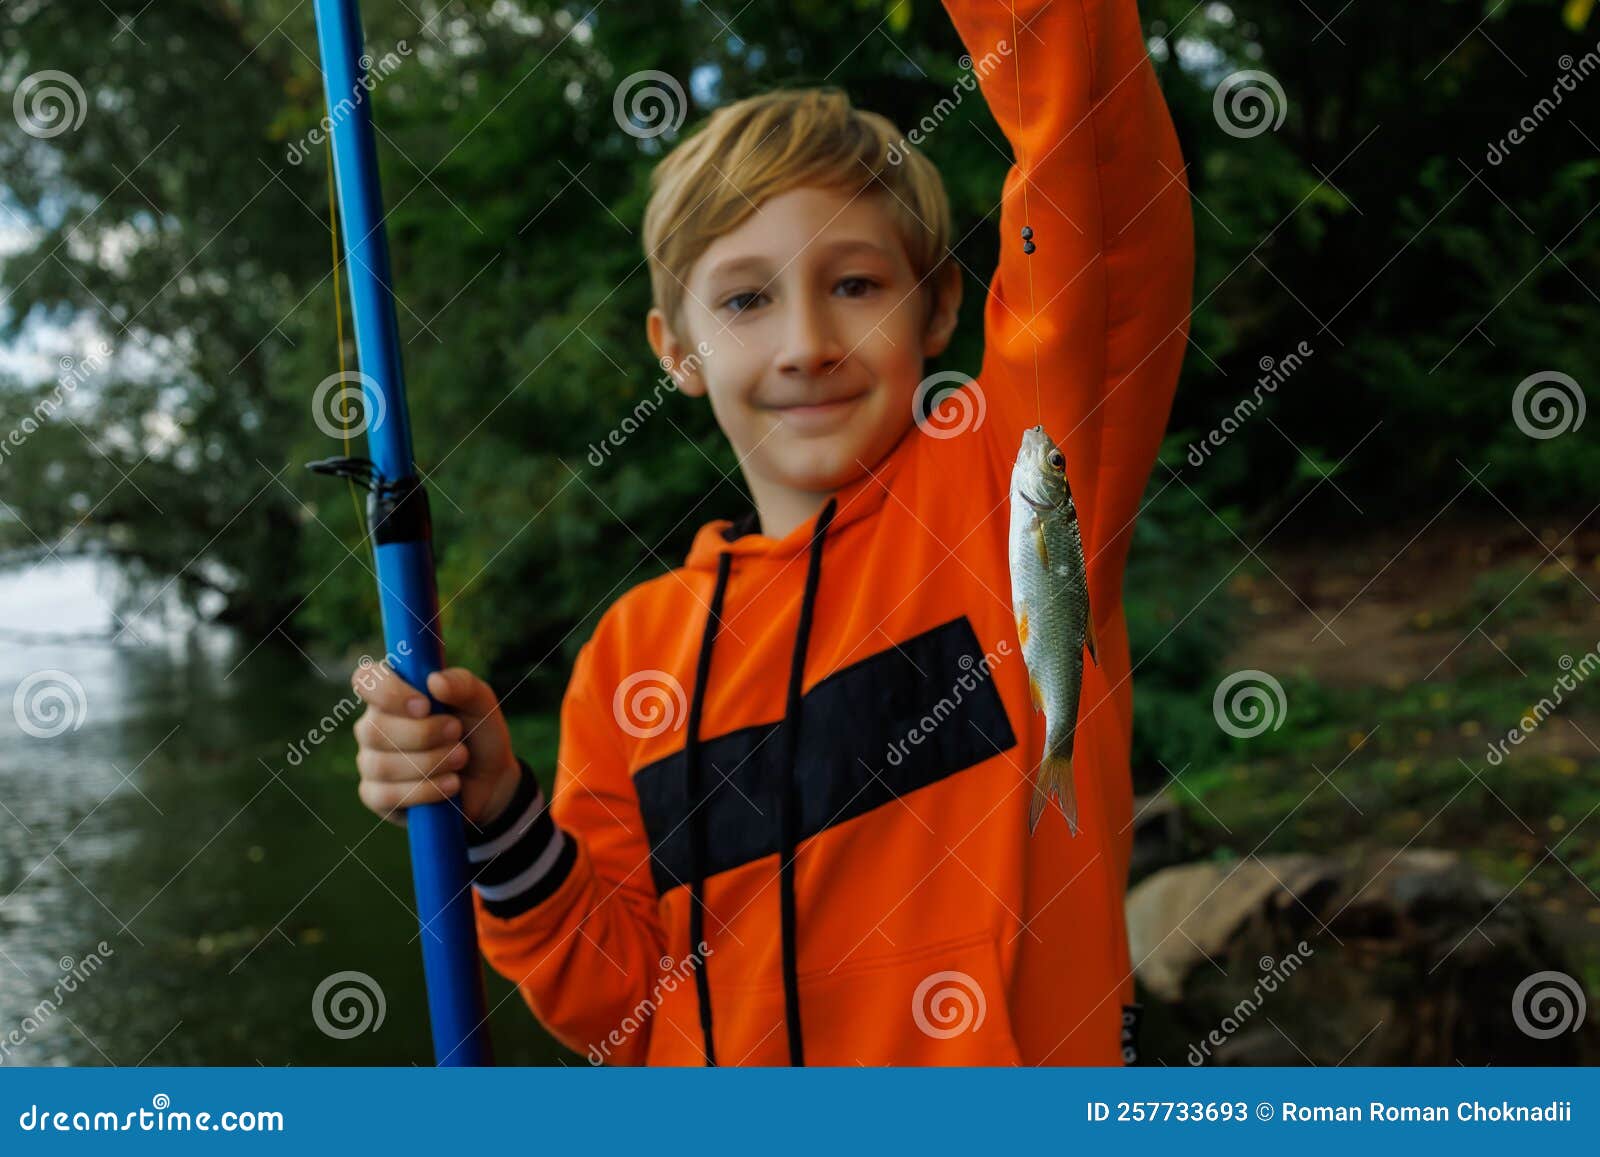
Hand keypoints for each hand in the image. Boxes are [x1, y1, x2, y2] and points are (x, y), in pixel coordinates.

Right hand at [351, 661, 522, 829]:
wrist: (490, 782)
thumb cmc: (477, 734)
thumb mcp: (480, 704)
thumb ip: (462, 685)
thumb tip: (434, 681)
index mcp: (393, 695)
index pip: (366, 680)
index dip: (388, 692)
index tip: (425, 705)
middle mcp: (374, 726)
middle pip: (374, 728)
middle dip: (424, 733)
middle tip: (457, 732)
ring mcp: (370, 762)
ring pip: (382, 765)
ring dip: (430, 762)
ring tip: (461, 759)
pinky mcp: (376, 796)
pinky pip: (387, 796)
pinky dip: (426, 790)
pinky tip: (451, 785)